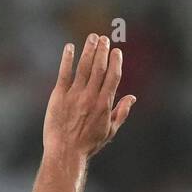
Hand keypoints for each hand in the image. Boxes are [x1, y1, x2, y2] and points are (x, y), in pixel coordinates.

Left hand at [43, 34, 135, 158]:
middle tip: (104, 39)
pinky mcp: (58, 97)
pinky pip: (64, 73)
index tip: (116, 51)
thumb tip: (132, 98)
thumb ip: (121, 112)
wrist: (65, 154)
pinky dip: (67, 59)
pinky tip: (70, 47)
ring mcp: (74, 96)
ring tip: (92, 38)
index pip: (113, 76)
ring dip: (89, 50)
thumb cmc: (88, 145)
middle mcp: (90, 97)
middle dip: (103, 51)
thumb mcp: (109, 131)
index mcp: (104, 104)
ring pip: (83, 67)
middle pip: (99, 68)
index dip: (115, 61)